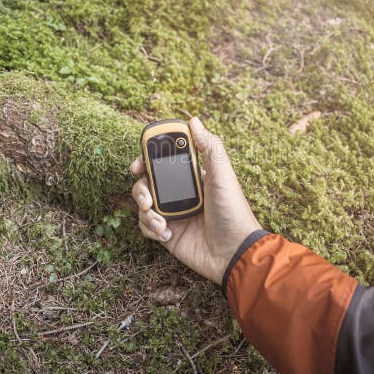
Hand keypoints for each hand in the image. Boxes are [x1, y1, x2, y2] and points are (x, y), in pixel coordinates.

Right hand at [130, 117, 261, 284]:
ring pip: (143, 205)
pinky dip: (151, 229)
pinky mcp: (168, 234)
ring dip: (146, 212)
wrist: (235, 252)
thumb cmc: (233, 211)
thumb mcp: (223, 175)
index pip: (163, 162)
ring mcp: (173, 214)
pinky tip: (167, 233)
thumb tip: (193, 120)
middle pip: (147, 183)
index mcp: (192, 177)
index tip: (139, 163)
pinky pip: (146, 227)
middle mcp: (180, 194)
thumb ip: (209, 147)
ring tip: (160, 221)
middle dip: (141, 189)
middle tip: (147, 199)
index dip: (147, 160)